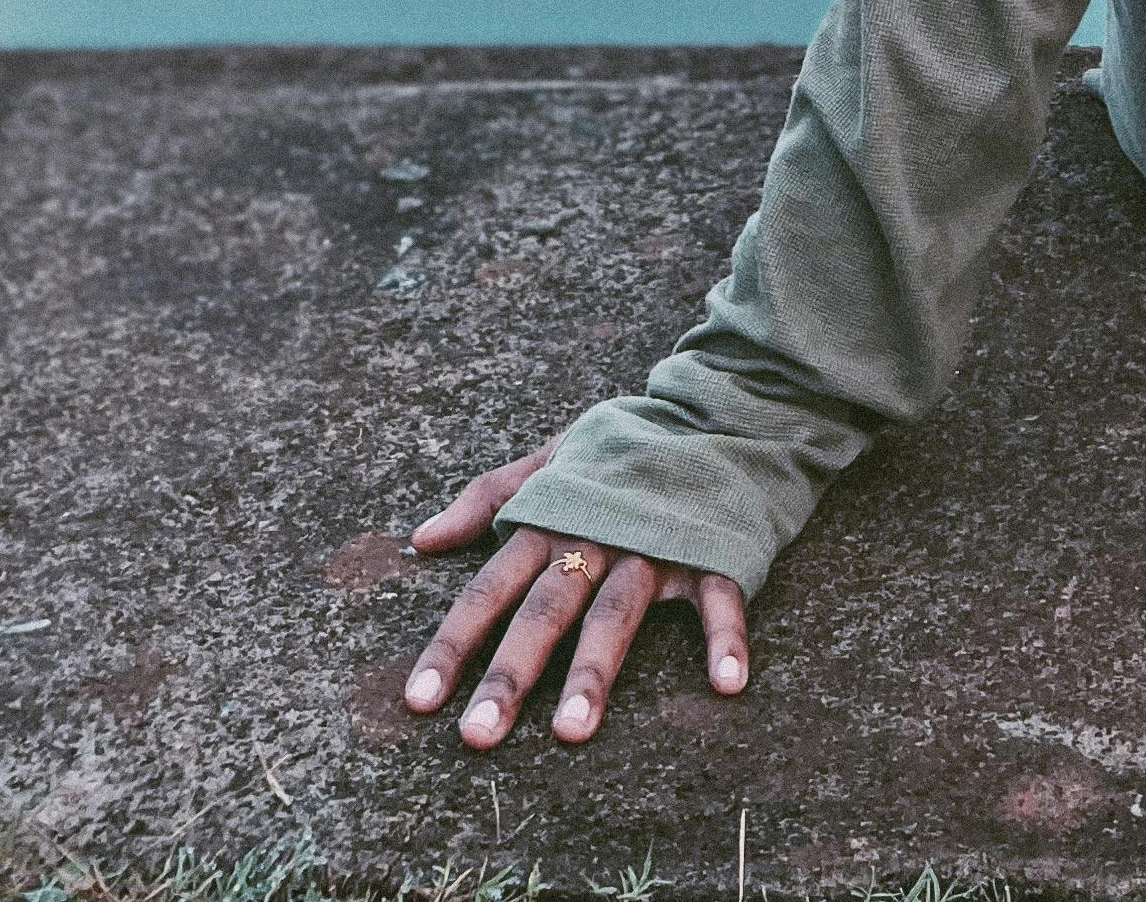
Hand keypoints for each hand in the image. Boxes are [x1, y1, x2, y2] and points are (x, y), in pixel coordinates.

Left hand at [402, 443, 749, 747]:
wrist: (711, 408)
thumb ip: (486, 498)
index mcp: (552, 518)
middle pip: (546, 610)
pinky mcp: (709, 548)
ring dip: (594, 672)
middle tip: (478, 737)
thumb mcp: (549, 458)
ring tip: (571, 734)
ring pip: (616, 613)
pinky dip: (724, 636)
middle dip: (511, 673)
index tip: (418, 702)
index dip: (453, 642)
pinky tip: (727, 684)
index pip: (490, 588)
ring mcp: (654, 544)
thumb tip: (420, 539)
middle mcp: (596, 537)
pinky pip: (717, 595)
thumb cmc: (620, 447)